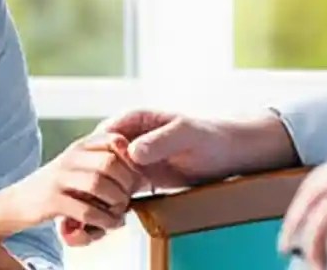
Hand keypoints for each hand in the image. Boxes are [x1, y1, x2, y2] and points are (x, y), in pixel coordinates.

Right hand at [12, 132, 139, 235]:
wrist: (18, 202)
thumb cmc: (57, 187)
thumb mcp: (79, 166)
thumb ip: (103, 163)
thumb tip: (139, 174)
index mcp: (81, 146)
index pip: (114, 139)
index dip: (132, 158)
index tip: (139, 175)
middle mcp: (71, 157)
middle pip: (110, 163)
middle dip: (126, 183)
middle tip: (131, 197)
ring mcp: (60, 178)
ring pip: (99, 184)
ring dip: (117, 202)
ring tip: (121, 211)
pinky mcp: (53, 201)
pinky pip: (87, 210)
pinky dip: (105, 220)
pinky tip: (111, 224)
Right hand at [97, 109, 297, 191]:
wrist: (228, 154)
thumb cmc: (210, 138)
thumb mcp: (186, 134)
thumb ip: (160, 140)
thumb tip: (132, 151)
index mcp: (134, 119)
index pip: (102, 136)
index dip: (100, 156)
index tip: (112, 173)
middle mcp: (129, 137)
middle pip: (98, 157)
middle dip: (100, 176)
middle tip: (114, 191)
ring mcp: (132, 158)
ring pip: (106, 174)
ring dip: (106, 190)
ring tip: (115, 201)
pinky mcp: (139, 176)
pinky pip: (119, 187)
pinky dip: (117, 198)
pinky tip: (122, 208)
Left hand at [279, 117, 326, 269]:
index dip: (317, 196)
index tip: (310, 216)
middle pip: (314, 186)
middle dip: (298, 213)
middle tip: (290, 239)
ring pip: (313, 203)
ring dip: (300, 230)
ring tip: (297, 253)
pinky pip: (324, 221)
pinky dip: (315, 241)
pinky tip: (317, 261)